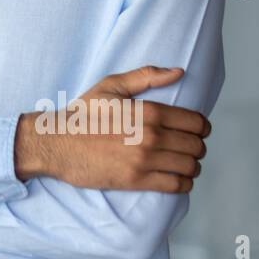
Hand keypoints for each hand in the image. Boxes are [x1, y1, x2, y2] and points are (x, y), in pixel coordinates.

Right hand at [13, 65, 210, 192]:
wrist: (57, 143)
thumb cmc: (83, 114)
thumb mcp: (111, 87)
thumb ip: (146, 76)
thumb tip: (178, 72)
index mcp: (148, 111)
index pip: (196, 122)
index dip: (202, 127)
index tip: (196, 130)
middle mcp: (151, 136)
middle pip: (196, 146)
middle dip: (197, 147)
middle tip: (188, 148)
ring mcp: (144, 160)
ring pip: (190, 167)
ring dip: (191, 166)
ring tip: (182, 163)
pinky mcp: (136, 181)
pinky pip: (176, 185)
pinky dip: (183, 183)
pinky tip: (176, 178)